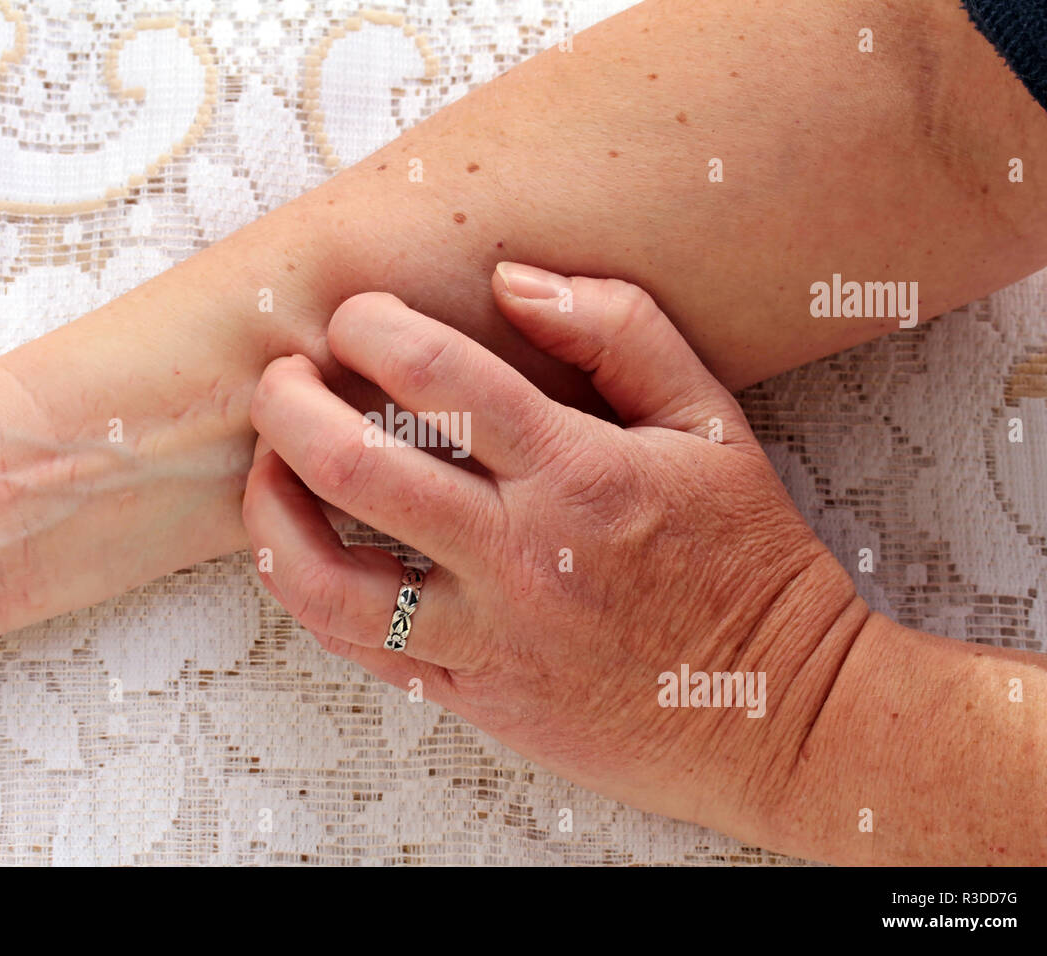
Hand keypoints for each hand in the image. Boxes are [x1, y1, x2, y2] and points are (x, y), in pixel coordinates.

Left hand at [243, 264, 870, 845]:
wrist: (777, 711)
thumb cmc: (746, 557)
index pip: (439, 377)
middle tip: (284, 378)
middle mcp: (520, 556)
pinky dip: (310, 589)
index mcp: (579, 473)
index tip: (357, 317)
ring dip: (271, 509)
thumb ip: (619, 331)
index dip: (372, 327)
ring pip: (326, 579)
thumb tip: (510, 278)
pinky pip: (357, 649)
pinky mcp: (473, 696)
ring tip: (269, 467)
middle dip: (290, 403)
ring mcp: (488, 637)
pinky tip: (306, 547)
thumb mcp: (712, 422)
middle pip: (355, 466)